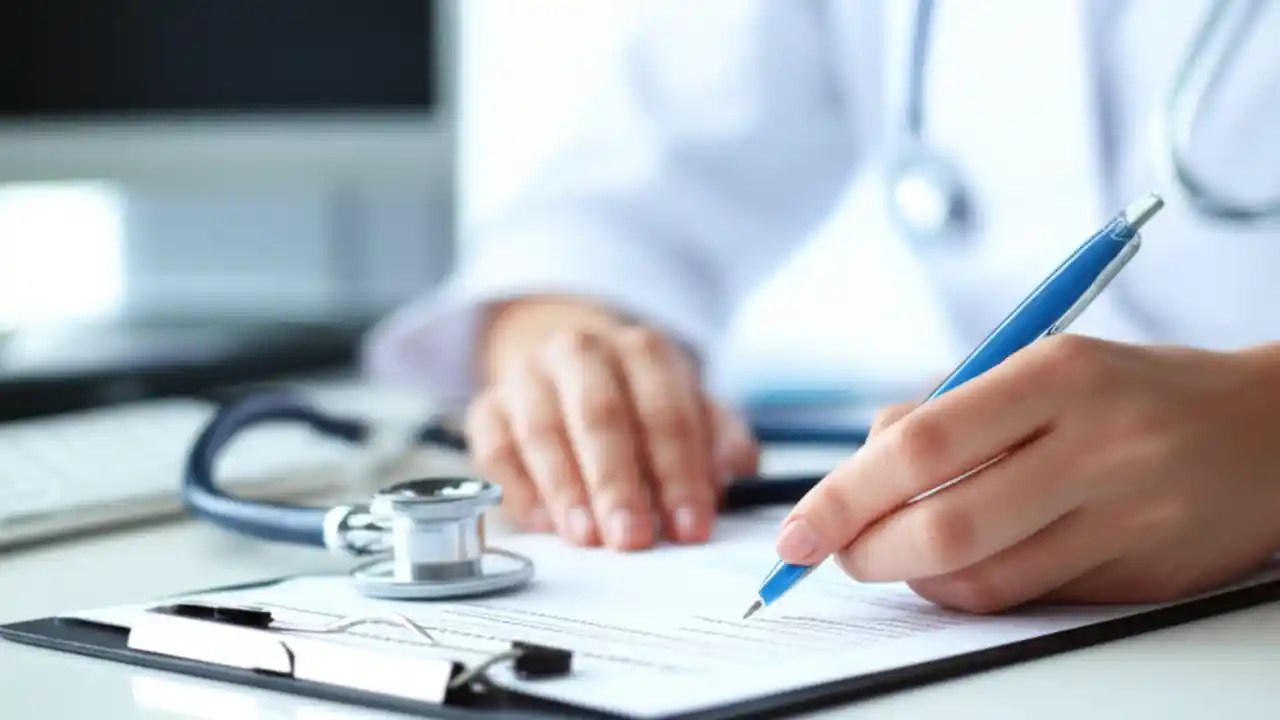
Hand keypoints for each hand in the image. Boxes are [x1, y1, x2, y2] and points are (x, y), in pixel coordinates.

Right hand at [465, 296, 758, 549]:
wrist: (567, 362)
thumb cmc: (638, 398)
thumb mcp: (690, 406)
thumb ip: (719, 438)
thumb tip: (733, 470)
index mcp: (641, 350)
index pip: (665, 409)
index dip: (679, 471)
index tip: (691, 525)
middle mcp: (580, 352)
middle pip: (600, 414)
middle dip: (618, 482)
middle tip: (633, 538)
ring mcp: (528, 376)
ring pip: (542, 430)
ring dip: (567, 489)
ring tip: (587, 538)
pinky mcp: (487, 407)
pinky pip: (496, 449)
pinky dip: (519, 489)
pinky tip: (545, 525)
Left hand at [777, 334, 1279, 612]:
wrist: (1271, 432)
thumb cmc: (1136, 391)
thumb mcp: (1045, 362)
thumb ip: (950, 409)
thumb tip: (858, 467)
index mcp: (1058, 374)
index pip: (921, 443)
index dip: (844, 494)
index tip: (799, 529)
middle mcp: (1095, 446)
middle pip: (945, 525)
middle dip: (865, 550)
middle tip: (833, 552)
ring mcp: (1125, 517)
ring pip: (983, 578)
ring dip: (912, 577)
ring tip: (892, 554)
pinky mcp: (1142, 575)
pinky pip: (1028, 600)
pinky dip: (970, 591)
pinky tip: (954, 568)